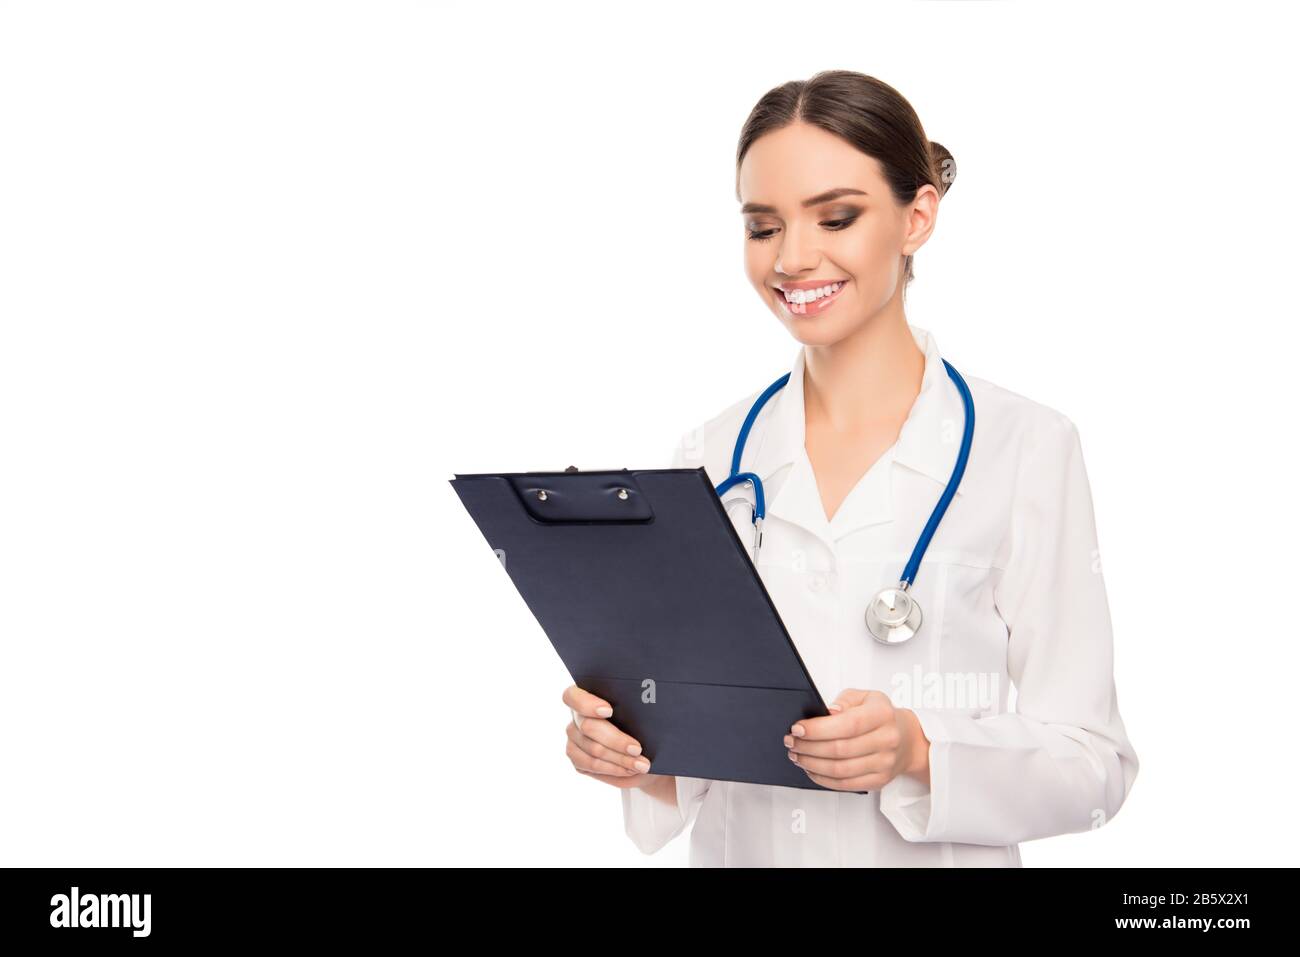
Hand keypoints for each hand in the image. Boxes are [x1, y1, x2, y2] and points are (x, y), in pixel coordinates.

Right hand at [562, 684, 654, 788]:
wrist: (643, 747)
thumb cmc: (643, 721)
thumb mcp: (644, 710)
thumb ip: (636, 705)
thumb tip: (645, 704)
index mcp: (586, 694)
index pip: (573, 696)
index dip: (587, 704)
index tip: (609, 711)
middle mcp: (576, 716)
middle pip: (588, 727)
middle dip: (616, 740)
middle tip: (637, 748)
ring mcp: (574, 739)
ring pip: (593, 750)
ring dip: (620, 759)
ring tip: (641, 764)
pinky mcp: (577, 759)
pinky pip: (593, 766)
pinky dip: (614, 769)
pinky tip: (630, 769)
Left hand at [784, 689, 929, 791]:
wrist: (907, 739)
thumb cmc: (880, 715)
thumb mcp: (866, 697)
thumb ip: (845, 700)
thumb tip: (828, 712)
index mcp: (882, 715)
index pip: (848, 724)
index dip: (819, 729)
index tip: (797, 728)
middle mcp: (887, 740)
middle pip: (840, 749)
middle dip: (809, 747)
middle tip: (791, 742)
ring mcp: (884, 764)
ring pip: (840, 769)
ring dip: (812, 764)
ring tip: (797, 755)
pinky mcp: (878, 781)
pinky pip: (845, 784)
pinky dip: (822, 778)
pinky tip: (810, 768)